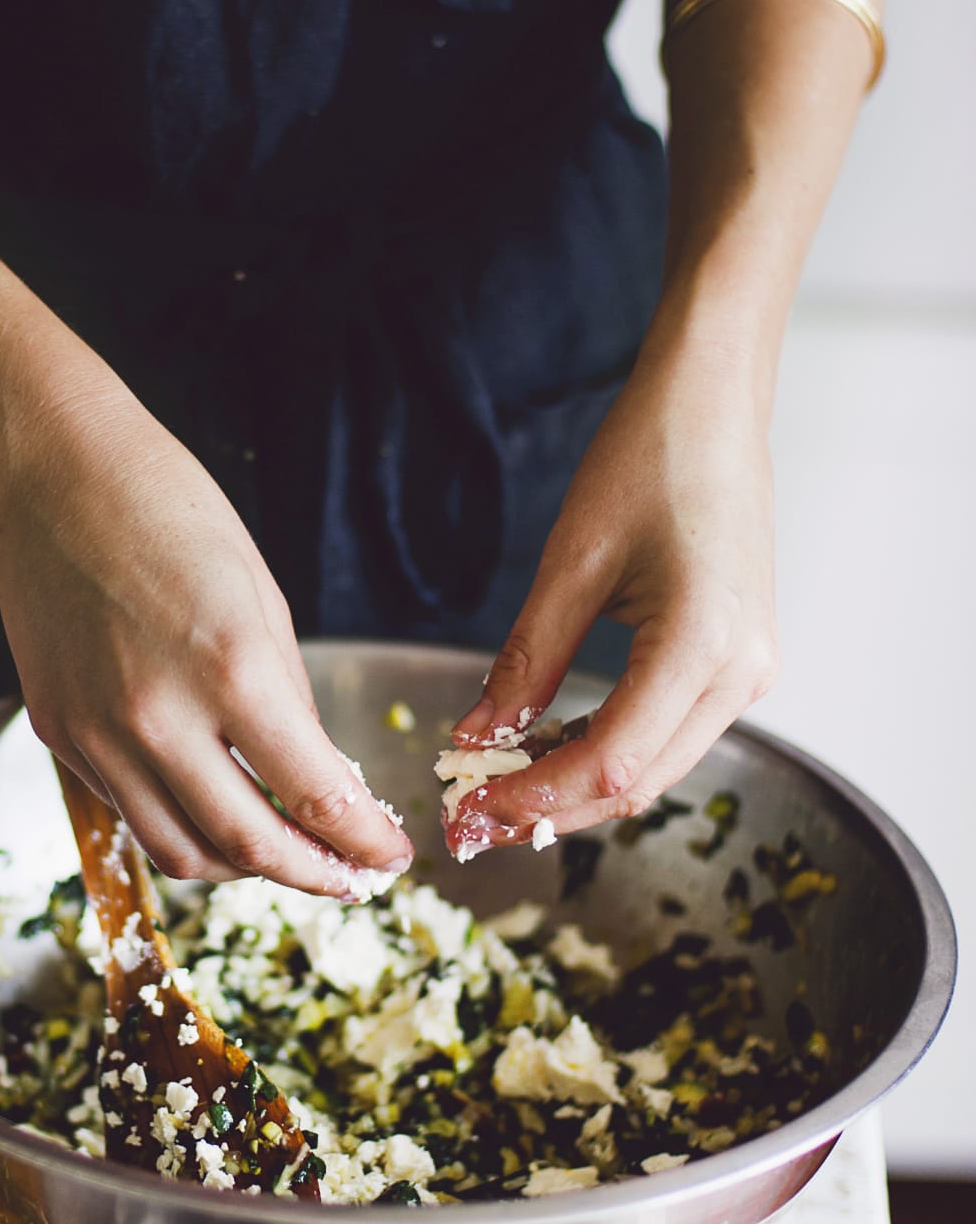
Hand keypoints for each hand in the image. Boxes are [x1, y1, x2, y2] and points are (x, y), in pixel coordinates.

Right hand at [0, 386, 412, 894]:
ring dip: (241, 867)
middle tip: (346, 878)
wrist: (52, 477)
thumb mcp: (262, 598)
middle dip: (313, 875)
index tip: (389, 858)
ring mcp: (100, 735)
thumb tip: (316, 778)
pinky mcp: (60, 735)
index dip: (363, 845)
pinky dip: (178, 824)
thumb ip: (289, 700)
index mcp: (233, 671)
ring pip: (181, 852)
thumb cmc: (167, 511)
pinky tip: (208, 804)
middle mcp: (160, 719)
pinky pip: (130, 811)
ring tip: (277, 853)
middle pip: (249, 848)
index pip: (317, 798)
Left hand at [445, 334, 778, 854]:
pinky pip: (671, 732)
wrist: (713, 406)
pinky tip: (552, 748)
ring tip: (501, 786)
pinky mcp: (740, 661)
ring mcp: (750, 671)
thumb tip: (474, 738)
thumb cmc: (648, 460)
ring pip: (657, 766)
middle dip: (554, 808)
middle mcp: (741, 672)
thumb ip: (525, 662)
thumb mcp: (571, 563)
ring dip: (580, 786)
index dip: (538, 797)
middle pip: (639, 781)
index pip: (612, 762)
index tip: (472, 809)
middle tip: (474, 817)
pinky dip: (611, 750)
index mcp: (702, 644)